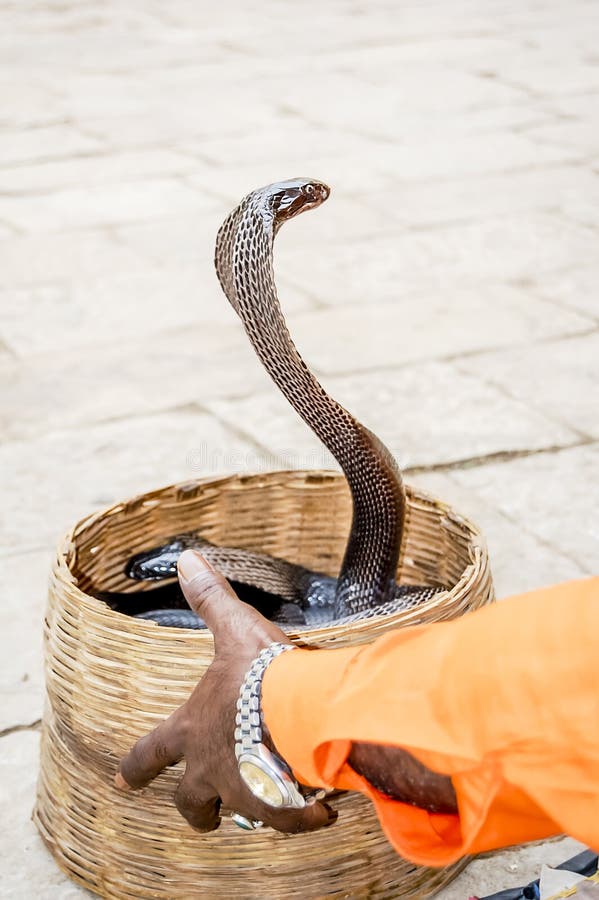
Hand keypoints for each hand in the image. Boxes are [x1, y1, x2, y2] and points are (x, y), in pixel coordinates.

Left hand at [115, 549, 334, 833]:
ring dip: (248, 811)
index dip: (134, 767)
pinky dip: (301, 817)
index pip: (150, 753)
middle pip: (190, 803)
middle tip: (203, 817)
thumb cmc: (260, 671)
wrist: (299, 710)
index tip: (123, 781)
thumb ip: (211, 598)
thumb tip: (187, 560)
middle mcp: (210, 768)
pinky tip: (319, 813)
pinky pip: (288, 819)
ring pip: (237, 815)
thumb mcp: (233, 629)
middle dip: (195, 810)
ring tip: (265, 806)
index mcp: (192, 729)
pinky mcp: (278, 806)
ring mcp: (242, 792)